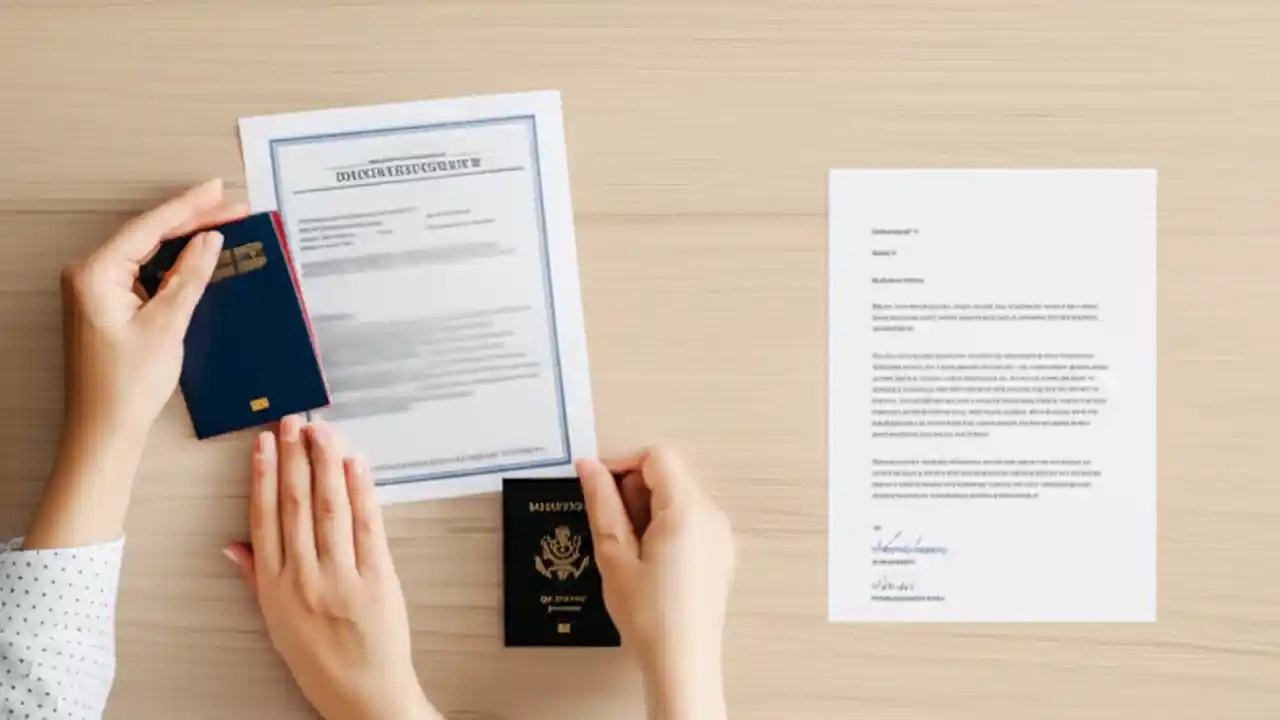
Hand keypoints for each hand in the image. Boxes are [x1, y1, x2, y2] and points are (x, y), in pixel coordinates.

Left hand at [61, 178, 241, 438]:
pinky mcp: (105, 303)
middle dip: (191, 220)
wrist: (104, 428)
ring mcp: (95, 289)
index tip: (219, 189)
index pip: (150, 227)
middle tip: (231, 205)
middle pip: (148, 235)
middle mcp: (89, 274)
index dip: (189, 206)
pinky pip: (142, 271)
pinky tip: (196, 255)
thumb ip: (189, 276)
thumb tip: (210, 240)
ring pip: (146, 252)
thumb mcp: (167, 325)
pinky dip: (171, 263)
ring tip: (221, 222)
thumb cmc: (127, 385)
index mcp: (96, 273)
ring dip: (183, 239)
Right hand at [223, 416, 439, 719]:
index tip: (264, 445)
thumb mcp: (276, 622)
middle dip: (293, 458)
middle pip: (294, 505)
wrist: (363, 697)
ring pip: (328, 508)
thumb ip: (255, 577)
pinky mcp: (377, 580)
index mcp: (274, 587)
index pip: (264, 519)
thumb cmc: (320, 661)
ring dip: (325, 464)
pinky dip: (360, 492)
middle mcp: (303, 578)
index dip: (263, 477)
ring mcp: (341, 578)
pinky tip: (355, 466)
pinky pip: (367, 526)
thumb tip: (232, 544)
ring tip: (322, 433)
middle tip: (292, 423)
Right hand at [577, 448, 735, 719]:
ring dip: (647, 509)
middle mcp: (712, 517)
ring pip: (678, 497)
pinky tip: (647, 559)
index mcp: (687, 511)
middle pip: (669, 474)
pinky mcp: (719, 553)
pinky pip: (690, 520)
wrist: (682, 663)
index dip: (622, 463)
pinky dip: (664, 526)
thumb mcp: (614, 555)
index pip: (657, 456)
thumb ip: (601, 503)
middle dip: (633, 489)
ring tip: (628, 548)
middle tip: (611, 525)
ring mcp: (720, 536)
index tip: (596, 483)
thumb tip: (590, 469)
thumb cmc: (650, 618)